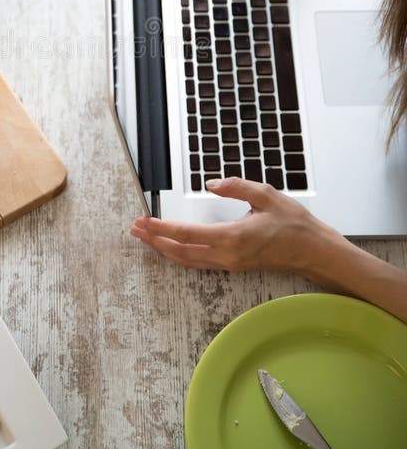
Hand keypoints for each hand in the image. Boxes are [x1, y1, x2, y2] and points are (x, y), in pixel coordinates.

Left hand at [130, 177, 333, 273]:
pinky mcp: (233, 265)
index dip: (162, 228)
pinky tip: (170, 248)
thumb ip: (236, 187)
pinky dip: (179, 254)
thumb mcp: (266, 195)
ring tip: (145, 238)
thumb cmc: (293, 224)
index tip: (144, 221)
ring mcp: (229, 263)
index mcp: (232, 237)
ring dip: (164, 249)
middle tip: (134, 229)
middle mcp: (227, 255)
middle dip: (154, 240)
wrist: (313, 252)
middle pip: (180, 251)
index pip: (187, 234)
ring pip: (187, 260)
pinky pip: (198, 262)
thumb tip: (211, 183)